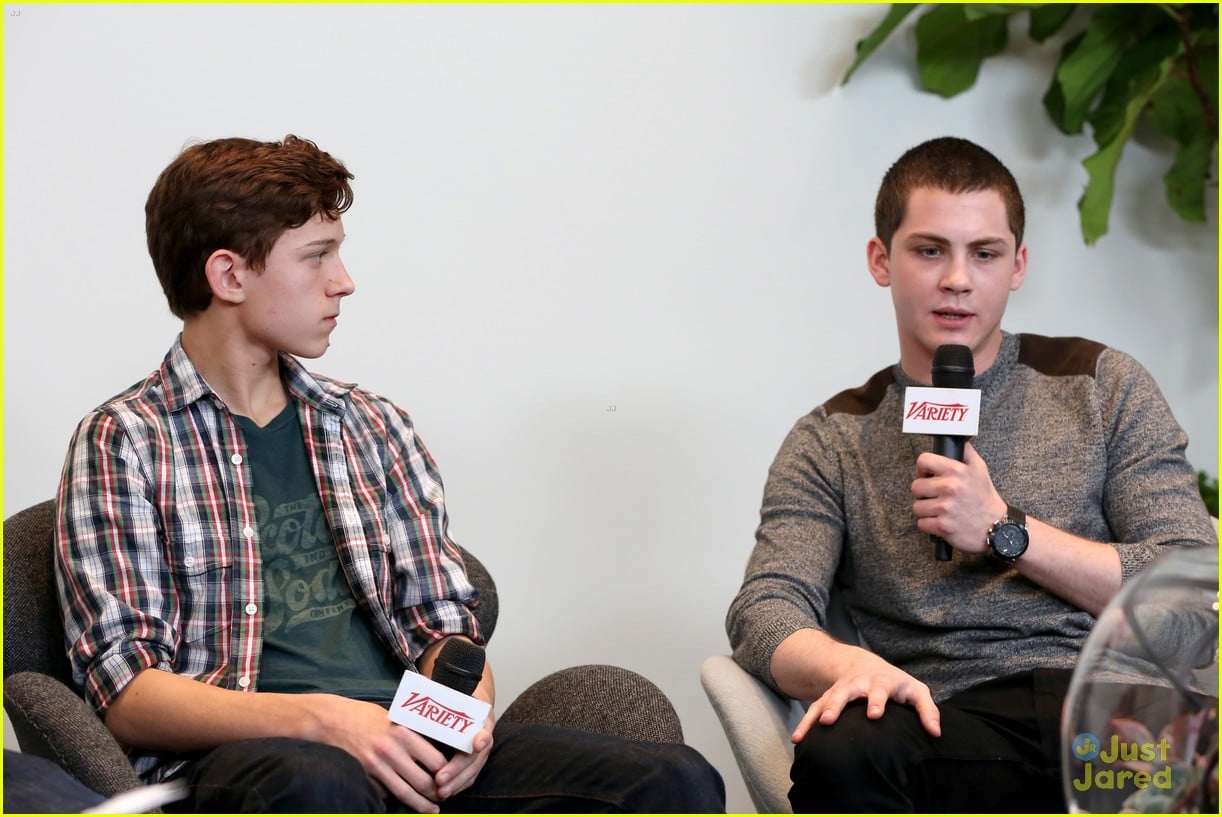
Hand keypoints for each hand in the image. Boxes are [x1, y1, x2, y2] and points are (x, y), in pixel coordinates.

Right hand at [301, 693, 447, 812]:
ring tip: (431, 809)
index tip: (452, 777)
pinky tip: (406, 803)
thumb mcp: (394, 717)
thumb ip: (413, 733)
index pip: (434, 760)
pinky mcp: (364, 775)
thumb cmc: (365, 716)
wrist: (331, 721)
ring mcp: (376, 765)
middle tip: (444, 798)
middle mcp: (391, 750)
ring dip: (421, 804)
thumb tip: (434, 748)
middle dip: (437, 793)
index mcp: (403, 733)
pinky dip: (396, 800)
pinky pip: (384, 793)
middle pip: (423, 781)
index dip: (446, 772)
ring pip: (405, 792)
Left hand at [434, 711, 495, 800]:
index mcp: (480, 719)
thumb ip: (439, 710)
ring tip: (440, 792)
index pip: (483, 728)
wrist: (472, 707)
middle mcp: (484, 736)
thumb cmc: (456, 706)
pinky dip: (458, 786)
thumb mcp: (451, 702)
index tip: (477, 744)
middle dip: (457, 770)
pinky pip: (470, 777)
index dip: (481, 738)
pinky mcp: (478, 763)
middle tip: (439, 780)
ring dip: (456, 783)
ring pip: (473, 771)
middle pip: (474, 756)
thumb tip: (417, 711)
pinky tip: (446, 792)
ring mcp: (483, 752)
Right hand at [790, 653, 940, 742]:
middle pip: (845, 692)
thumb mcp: (916, 691)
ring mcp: (841, 690)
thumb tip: (935, 733)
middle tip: (829, 720)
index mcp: (881, 682)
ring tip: (805, 734)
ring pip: (826, 700)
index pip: (879, 690)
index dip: (876, 701)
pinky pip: (814, 710)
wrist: (866, 665)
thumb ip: (928, 711)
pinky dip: (805, 724)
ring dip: (816, 715)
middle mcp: (858, 684)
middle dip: (836, 705)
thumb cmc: (897, 685)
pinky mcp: (828, 698)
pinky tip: (797, 740)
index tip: (873, 714)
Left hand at [911, 442, 1005, 553]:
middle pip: (915, 487)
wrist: (999, 528)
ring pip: (916, 507)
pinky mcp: (943, 527)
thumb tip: (956, 437)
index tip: (928, 477)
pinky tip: (941, 522)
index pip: (923, 461)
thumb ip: (966, 452)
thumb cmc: (985, 498)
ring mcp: (946, 508)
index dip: (922, 470)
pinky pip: (921, 524)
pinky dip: (929, 525)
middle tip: (936, 497)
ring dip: (926, 511)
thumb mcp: (980, 469)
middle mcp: (950, 487)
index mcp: (957, 471)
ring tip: (940, 511)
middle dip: (923, 493)